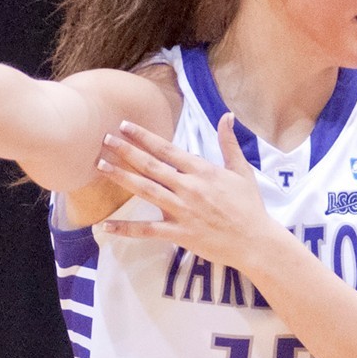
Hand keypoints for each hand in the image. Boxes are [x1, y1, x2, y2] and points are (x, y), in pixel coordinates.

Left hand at [97, 114, 283, 271]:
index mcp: (202, 171)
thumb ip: (229, 143)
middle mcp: (189, 187)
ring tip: (100, 165)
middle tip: (104, 138)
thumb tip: (227, 116)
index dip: (144, 136)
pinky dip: (126, 229)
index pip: (167, 149)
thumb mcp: (242, 171)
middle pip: (151, 165)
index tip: (125, 125)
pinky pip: (147, 230)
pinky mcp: (179, 233)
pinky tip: (105, 226)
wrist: (256, 241)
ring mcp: (182, 210)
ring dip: (121, 177)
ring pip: (145, 190)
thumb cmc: (250, 207)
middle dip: (126, 151)